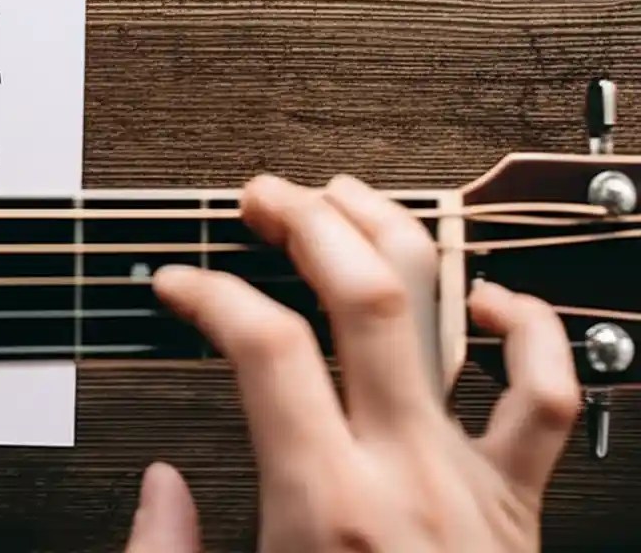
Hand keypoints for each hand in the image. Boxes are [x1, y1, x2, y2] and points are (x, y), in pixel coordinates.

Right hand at [126, 175, 578, 551]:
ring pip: (452, 318)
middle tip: (264, 196)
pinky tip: (489, 297)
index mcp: (323, 509)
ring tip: (352, 199)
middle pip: (363, 298)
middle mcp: (404, 478)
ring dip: (399, 240)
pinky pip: (547, 399)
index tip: (178, 283)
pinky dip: (528, 330)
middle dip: (307, 222)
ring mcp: (471, 484)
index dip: (208, 292)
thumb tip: (159, 488)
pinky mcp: (518, 509)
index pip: (260, 346)